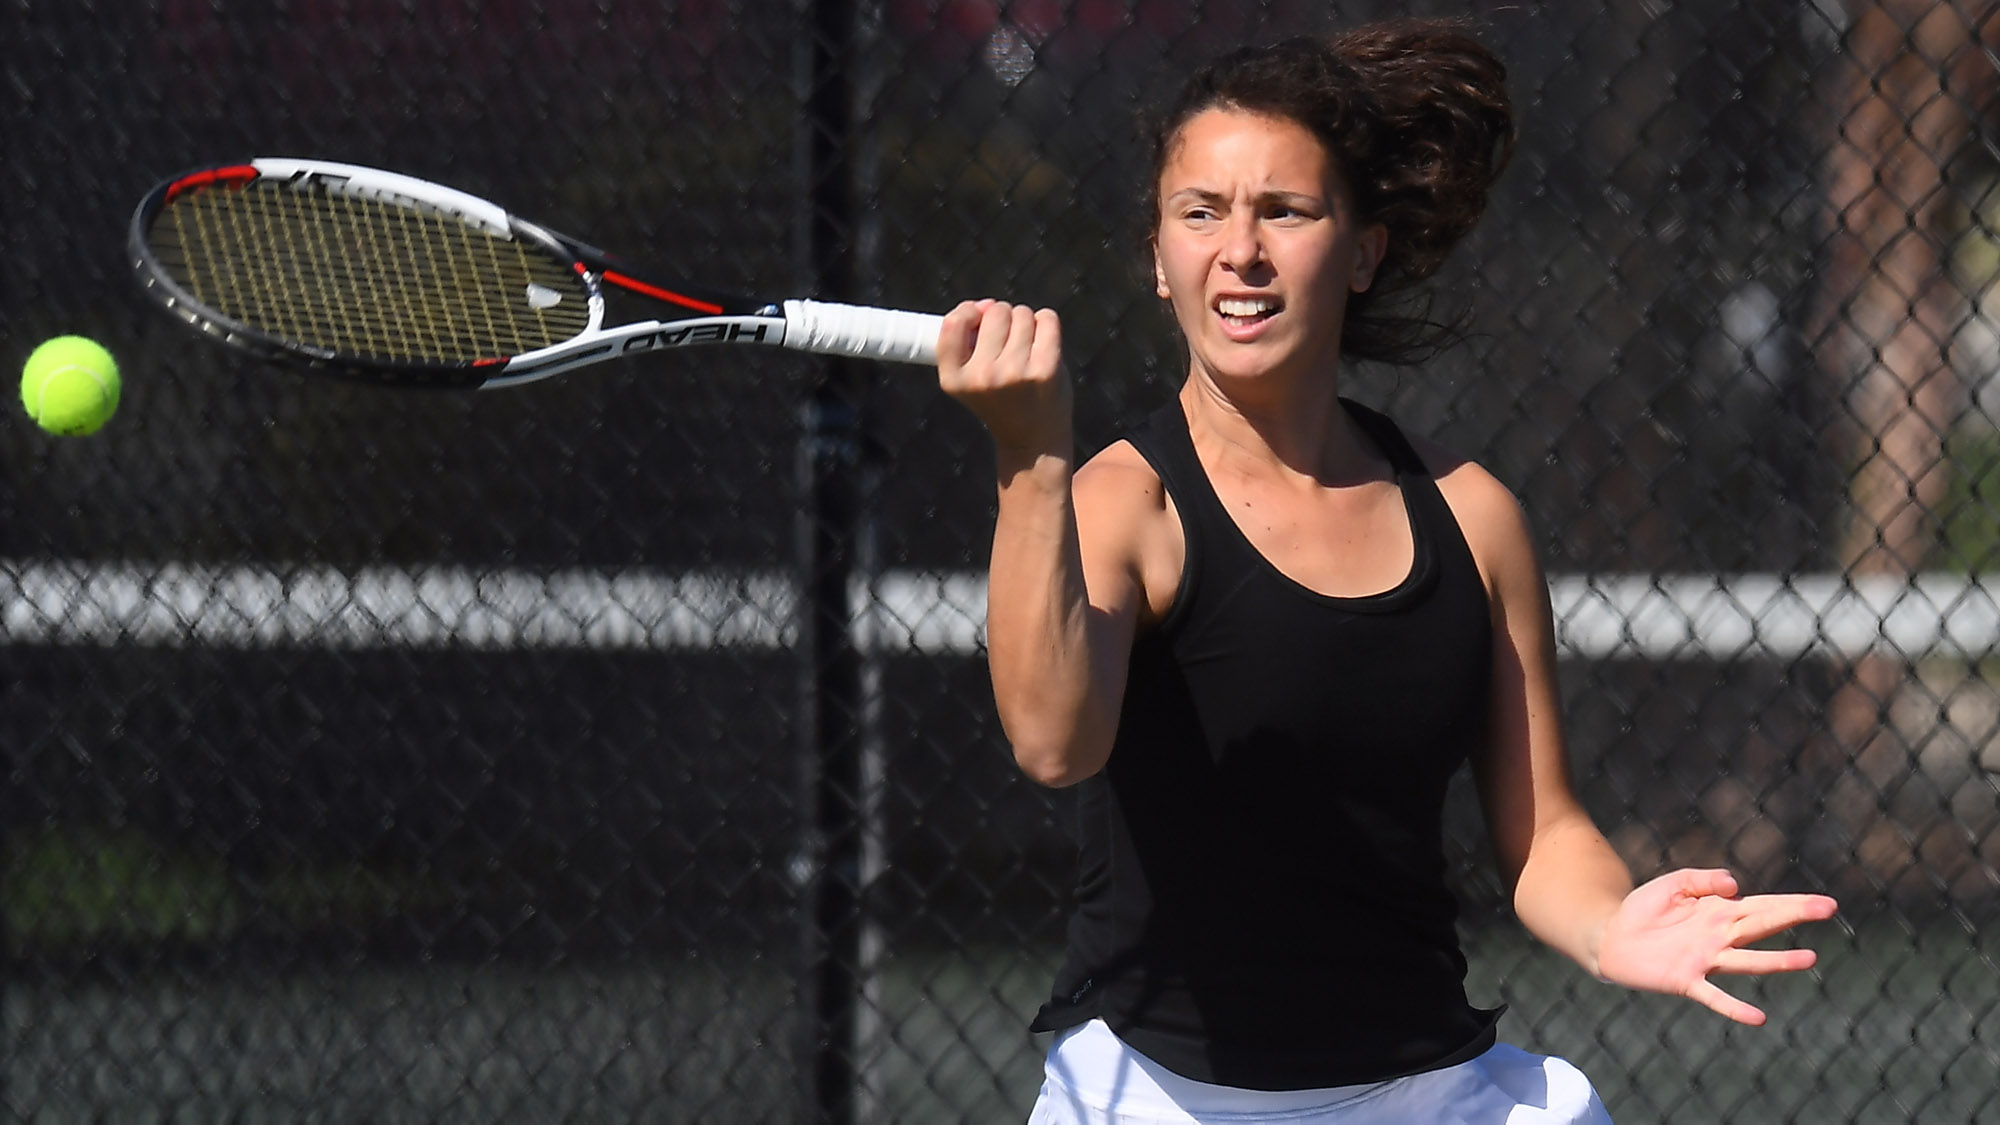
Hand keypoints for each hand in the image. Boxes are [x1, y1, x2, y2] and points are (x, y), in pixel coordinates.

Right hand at [936, 299, 1069, 453]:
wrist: (1032, 442)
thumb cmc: (1002, 400)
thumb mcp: (970, 377)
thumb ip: (969, 339)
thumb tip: (987, 304)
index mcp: (953, 379)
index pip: (952, 323)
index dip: (968, 312)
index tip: (979, 318)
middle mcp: (982, 377)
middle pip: (995, 312)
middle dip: (1003, 317)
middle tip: (1009, 342)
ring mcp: (1014, 373)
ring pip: (1022, 313)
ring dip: (1026, 322)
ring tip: (1027, 349)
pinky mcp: (1045, 370)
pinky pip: (1047, 319)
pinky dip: (1047, 322)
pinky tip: (1045, 341)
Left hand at [1595, 868, 1837, 1025]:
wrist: (1611, 935)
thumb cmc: (1645, 909)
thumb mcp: (1673, 883)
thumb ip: (1703, 879)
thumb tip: (1735, 885)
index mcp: (1720, 911)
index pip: (1763, 905)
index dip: (1793, 904)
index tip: (1825, 903)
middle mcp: (1720, 937)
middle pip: (1763, 925)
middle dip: (1794, 916)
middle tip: (1828, 911)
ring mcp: (1707, 960)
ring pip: (1749, 961)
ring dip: (1777, 961)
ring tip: (1808, 960)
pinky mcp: (1687, 981)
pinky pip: (1715, 996)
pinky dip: (1735, 1008)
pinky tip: (1758, 1018)